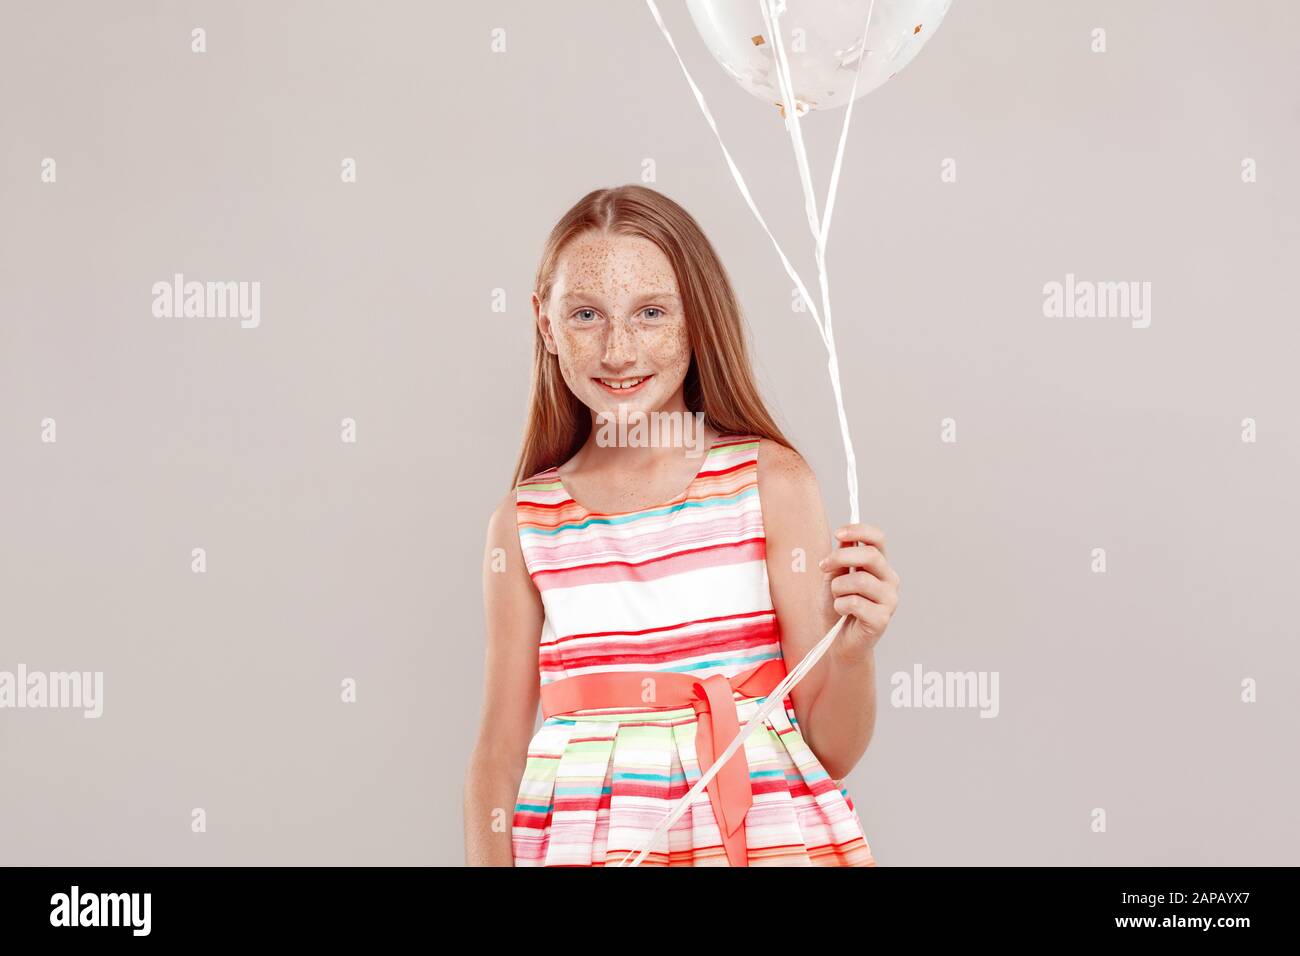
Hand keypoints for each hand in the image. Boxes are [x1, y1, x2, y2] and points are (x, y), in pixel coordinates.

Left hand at [817, 523, 899, 657]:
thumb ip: (840, 559)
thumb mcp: (834, 577)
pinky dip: (839, 605)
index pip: (878, 539)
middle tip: (823, 566)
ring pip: (859, 580)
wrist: (837, 642)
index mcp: (879, 566)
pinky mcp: (882, 619)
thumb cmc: (837, 607)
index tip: (837, 533)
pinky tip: (841, 612)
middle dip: (841, 557)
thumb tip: (844, 537)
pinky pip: (855, 602)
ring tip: (835, 598)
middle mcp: (889, 580)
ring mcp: (889, 600)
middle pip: (870, 555)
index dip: (859, 530)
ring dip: (837, 588)